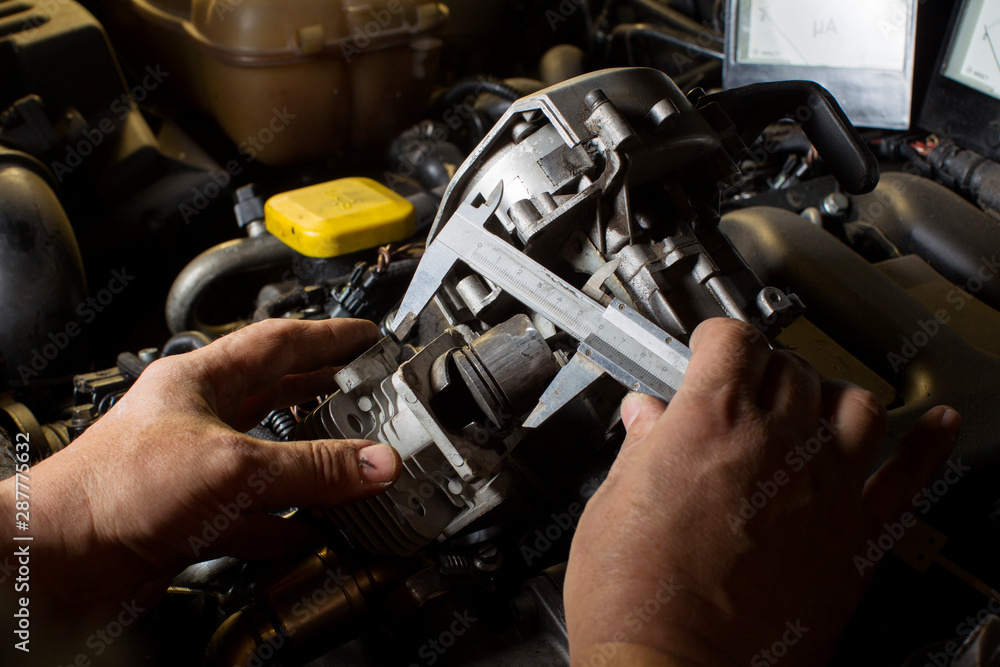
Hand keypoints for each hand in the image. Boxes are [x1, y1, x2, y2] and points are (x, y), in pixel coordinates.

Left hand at [0, 318, 400, 625]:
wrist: (55, 559)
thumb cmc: (113, 489)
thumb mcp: (233, 467)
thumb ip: (311, 466)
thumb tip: (374, 461)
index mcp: (201, 381)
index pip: (278, 343)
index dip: (329, 338)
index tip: (365, 337)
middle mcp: (198, 419)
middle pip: (274, 395)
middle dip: (323, 391)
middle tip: (365, 388)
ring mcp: (193, 469)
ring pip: (266, 457)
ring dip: (309, 461)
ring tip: (350, 455)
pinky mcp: (190, 516)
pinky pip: (251, 514)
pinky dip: (285, 523)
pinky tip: (308, 530)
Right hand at [564, 318, 959, 665]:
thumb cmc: (635, 599)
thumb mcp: (611, 507)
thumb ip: (639, 451)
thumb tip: (645, 419)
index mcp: (709, 423)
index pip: (733, 340)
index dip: (719, 337)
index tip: (712, 349)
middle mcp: (775, 444)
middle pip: (791, 367)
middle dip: (765, 366)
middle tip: (746, 385)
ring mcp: (824, 491)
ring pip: (854, 405)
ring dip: (831, 394)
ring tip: (813, 404)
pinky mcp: (853, 541)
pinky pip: (908, 480)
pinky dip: (927, 446)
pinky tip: (936, 428)